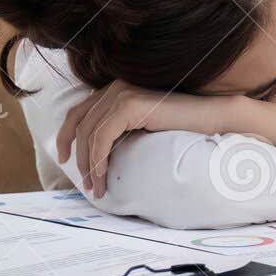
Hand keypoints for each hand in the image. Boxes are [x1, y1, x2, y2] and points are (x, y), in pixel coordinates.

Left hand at [58, 81, 239, 197]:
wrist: (209, 117)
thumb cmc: (181, 126)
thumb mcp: (141, 128)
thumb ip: (120, 130)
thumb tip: (96, 154)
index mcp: (115, 90)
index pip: (78, 112)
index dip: (66, 136)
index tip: (65, 159)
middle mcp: (115, 87)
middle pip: (79, 123)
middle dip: (78, 157)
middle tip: (86, 184)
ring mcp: (122, 93)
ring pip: (90, 132)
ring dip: (90, 164)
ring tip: (98, 188)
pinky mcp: (130, 104)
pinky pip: (103, 135)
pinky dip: (99, 157)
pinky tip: (104, 174)